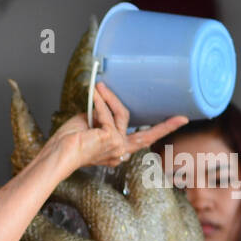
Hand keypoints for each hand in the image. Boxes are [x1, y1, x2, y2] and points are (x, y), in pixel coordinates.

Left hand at [46, 83, 186, 172]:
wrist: (58, 153)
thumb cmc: (68, 141)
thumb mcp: (89, 123)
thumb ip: (102, 115)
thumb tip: (105, 102)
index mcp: (115, 151)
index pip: (141, 140)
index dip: (159, 131)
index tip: (178, 122)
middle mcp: (119, 152)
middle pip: (147, 137)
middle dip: (165, 126)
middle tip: (182, 118)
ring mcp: (116, 147)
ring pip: (122, 115)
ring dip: (109, 99)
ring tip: (99, 87)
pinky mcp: (110, 139)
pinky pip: (108, 114)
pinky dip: (100, 103)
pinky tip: (94, 95)